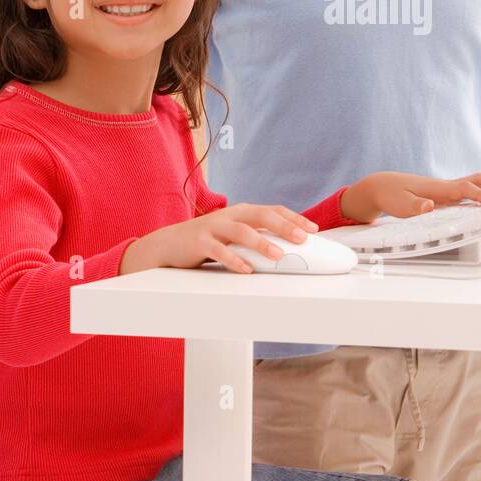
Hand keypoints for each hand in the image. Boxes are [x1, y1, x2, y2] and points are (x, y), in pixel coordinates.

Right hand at [120, 203, 318, 274]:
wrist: (168, 244)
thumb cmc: (207, 241)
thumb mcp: (233, 236)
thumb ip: (255, 238)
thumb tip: (286, 249)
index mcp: (242, 212)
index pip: (273, 210)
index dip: (293, 218)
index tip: (313, 229)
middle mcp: (230, 215)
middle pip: (261, 215)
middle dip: (284, 225)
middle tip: (303, 238)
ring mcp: (214, 227)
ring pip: (242, 232)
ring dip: (262, 243)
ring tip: (278, 255)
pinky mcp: (199, 242)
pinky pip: (218, 251)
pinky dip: (234, 260)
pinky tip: (246, 269)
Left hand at [339, 171, 480, 223]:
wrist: (382, 186)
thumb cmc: (391, 195)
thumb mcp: (398, 204)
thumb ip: (414, 206)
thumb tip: (430, 206)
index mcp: (438, 188)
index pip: (466, 188)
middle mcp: (446, 186)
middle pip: (479, 180)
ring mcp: (447, 189)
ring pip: (476, 184)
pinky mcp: (446, 194)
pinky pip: (470, 191)